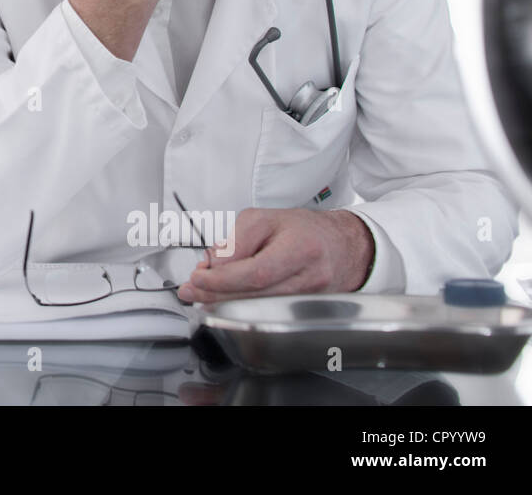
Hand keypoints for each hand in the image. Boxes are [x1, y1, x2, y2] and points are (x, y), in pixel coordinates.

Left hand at [175, 208, 374, 303]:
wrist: (341, 245)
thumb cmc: (303, 230)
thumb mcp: (263, 219)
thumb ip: (235, 241)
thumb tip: (212, 265)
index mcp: (301, 248)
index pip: (256, 272)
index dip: (222, 280)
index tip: (197, 277)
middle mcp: (310, 277)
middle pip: (255, 295)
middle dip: (215, 294)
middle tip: (191, 289)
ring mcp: (310, 298)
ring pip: (259, 308)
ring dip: (224, 303)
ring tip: (201, 294)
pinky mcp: (305, 311)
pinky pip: (267, 312)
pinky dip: (241, 307)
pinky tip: (224, 300)